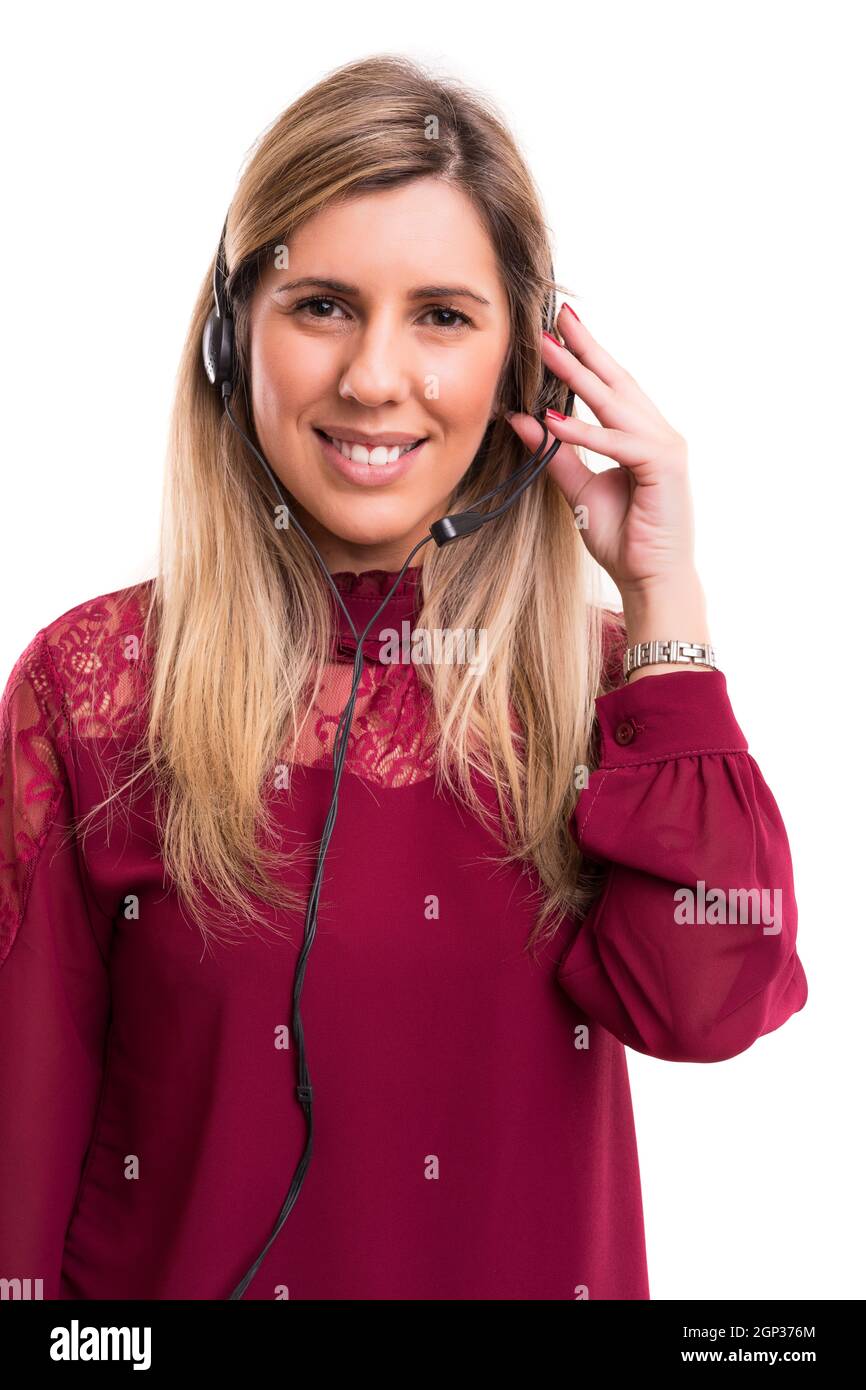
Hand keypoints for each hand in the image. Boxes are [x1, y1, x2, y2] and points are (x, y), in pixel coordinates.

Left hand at [505, 304, 696, 599]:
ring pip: (615, 404)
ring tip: (548, 350)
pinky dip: (585, 431)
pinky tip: (555, 420)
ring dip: (579, 376)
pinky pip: (618, 442)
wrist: (651, 580)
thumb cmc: (625, 539)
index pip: (611, 388)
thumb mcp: (580, 490)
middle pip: (616, 382)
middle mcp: (658, 434)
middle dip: (584, 348)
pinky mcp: (664, 467)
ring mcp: (666, 447)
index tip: (558, 328)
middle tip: (556, 317)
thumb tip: (523, 420)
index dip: (586, 356)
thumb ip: (556, 455)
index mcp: (642, 437)